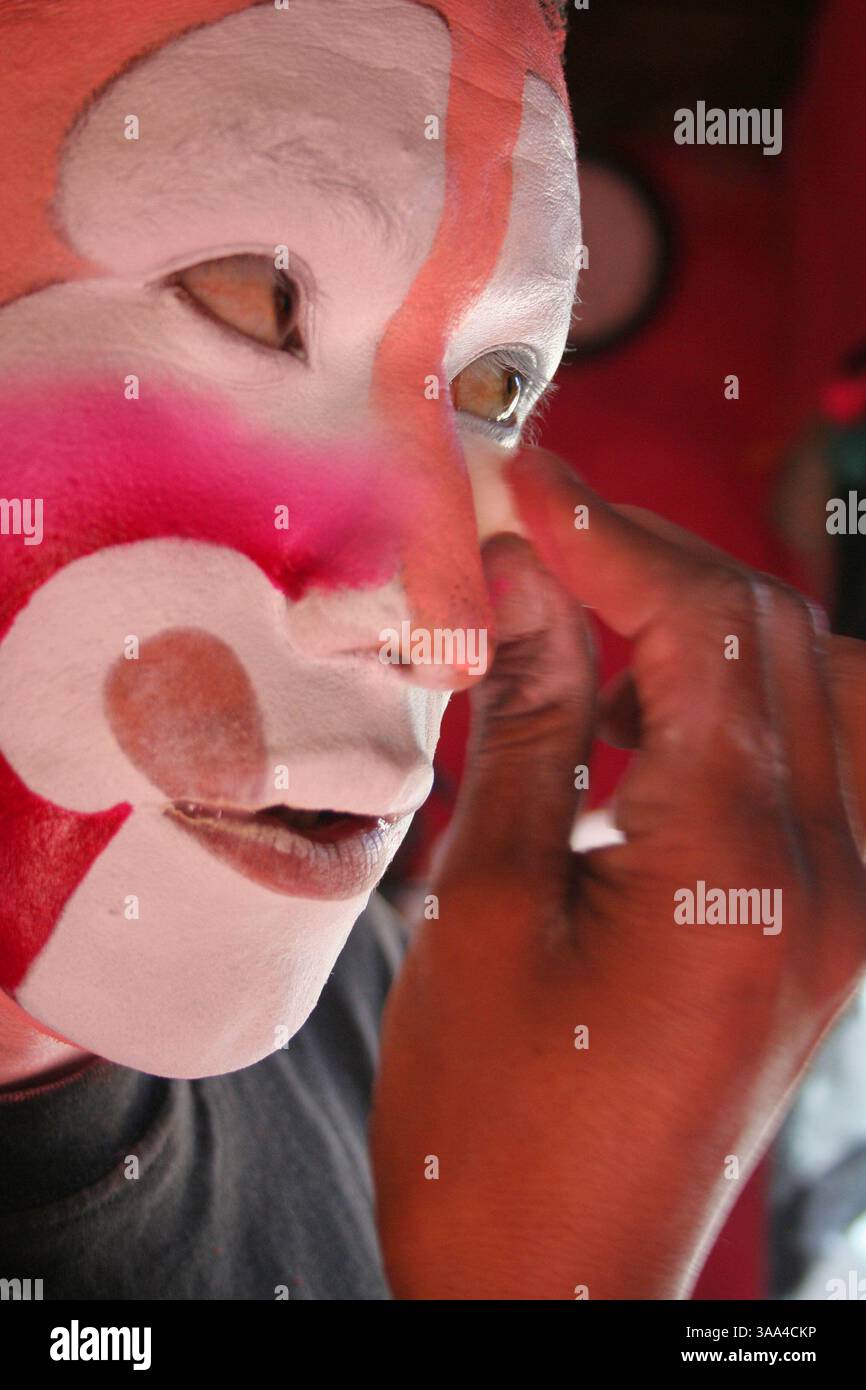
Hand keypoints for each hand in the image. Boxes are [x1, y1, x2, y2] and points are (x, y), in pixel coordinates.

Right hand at [371, 446, 865, 1299]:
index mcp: (743, 861)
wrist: (553, 1282)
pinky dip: (729, 710)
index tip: (528, 482)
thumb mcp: (485, 903)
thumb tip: (523, 582)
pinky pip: (810, 766)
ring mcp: (842, 905)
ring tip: (581, 635)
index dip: (612, 532)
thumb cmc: (497, 1123)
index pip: (707, 623)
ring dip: (702, 633)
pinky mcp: (822, 930)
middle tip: (543, 539)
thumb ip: (524, 720)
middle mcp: (829, 871)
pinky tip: (631, 728)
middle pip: (779, 637)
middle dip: (655, 566)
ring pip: (813, 689)